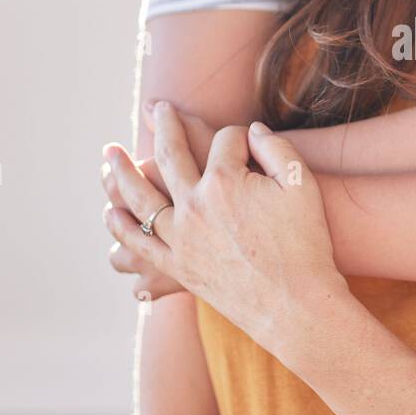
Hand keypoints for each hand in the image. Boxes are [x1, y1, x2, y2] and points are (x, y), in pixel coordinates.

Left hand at [102, 103, 345, 366]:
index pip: (225, 140)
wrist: (295, 304)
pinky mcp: (176, 266)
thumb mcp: (302, 185)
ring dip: (122, 173)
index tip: (252, 143)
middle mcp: (193, 204)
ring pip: (140, 197)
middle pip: (171, 154)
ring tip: (110, 154)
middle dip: (166, 127)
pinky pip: (139, 242)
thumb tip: (251, 130)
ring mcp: (179, 237)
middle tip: (159, 110)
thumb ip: (276, 147)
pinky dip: (122, 226)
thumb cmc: (305, 243)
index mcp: (225, 180)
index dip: (241, 137)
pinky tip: (111, 213)